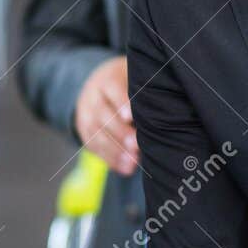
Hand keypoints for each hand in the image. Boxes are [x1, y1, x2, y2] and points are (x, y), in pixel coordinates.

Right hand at [74, 55, 137, 175]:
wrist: (99, 87)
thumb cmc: (129, 84)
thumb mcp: (134, 80)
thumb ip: (145, 93)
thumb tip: (164, 112)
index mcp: (107, 78)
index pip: (112, 88)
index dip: (121, 103)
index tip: (130, 117)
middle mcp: (92, 96)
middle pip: (103, 114)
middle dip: (120, 132)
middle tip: (135, 146)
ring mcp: (85, 114)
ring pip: (96, 133)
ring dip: (115, 151)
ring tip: (132, 163)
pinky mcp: (83, 131)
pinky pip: (94, 146)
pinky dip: (110, 159)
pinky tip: (126, 169)